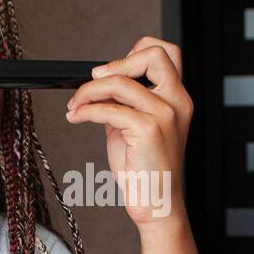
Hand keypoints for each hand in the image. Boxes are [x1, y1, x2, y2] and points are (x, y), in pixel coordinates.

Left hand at [63, 36, 192, 230]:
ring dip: (88, 91)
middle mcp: (177, 102)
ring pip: (120, 81)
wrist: (156, 203)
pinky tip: (77, 116)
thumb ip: (124, 102)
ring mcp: (165, 114)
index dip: (137, 51)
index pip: (167, 53)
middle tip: (94, 81)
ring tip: (75, 105)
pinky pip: (108, 109)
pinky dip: (86, 110)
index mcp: (177, 98)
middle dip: (116, 63)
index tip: (112, 70)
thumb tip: (99, 84)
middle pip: (152, 54)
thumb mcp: (134, 126)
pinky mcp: (149, 130)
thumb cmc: (145, 169)